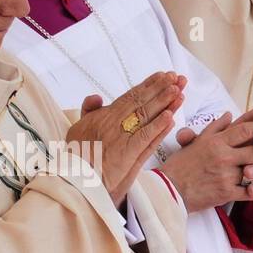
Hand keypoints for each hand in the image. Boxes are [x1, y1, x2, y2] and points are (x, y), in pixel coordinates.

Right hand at [66, 71, 185, 206]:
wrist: (74, 177)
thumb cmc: (77, 154)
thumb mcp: (77, 128)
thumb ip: (89, 111)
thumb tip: (97, 97)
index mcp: (105, 115)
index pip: (131, 96)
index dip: (149, 84)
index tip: (163, 75)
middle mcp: (114, 122)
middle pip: (141, 101)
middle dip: (161, 88)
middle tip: (177, 78)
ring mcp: (122, 137)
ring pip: (146, 115)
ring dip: (164, 102)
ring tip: (178, 91)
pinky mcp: (127, 153)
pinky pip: (145, 137)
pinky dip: (158, 127)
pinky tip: (170, 117)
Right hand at [161, 108, 252, 211]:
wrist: (168, 189)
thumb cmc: (180, 165)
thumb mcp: (196, 142)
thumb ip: (214, 128)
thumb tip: (229, 115)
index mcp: (216, 142)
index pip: (245, 130)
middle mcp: (222, 156)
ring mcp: (225, 175)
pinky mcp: (225, 193)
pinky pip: (248, 191)